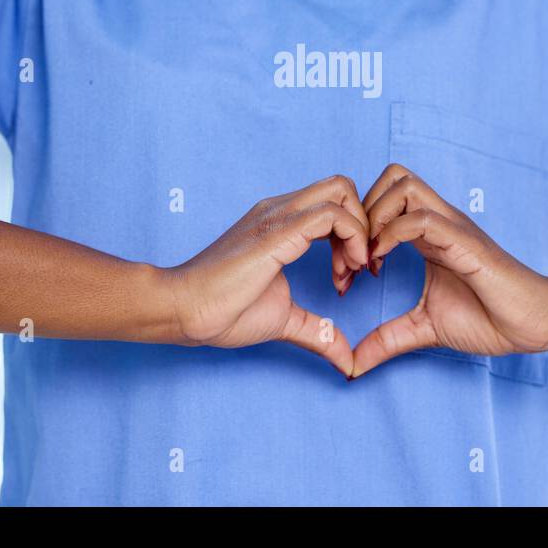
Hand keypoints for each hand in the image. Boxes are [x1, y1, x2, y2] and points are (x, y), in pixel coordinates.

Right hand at [168, 175, 369, 375]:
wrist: (184, 309)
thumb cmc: (223, 311)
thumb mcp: (285, 319)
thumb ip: (318, 331)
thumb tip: (347, 360)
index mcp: (281, 222)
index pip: (334, 204)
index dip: (353, 237)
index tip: (347, 278)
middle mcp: (281, 209)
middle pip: (342, 187)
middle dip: (363, 224)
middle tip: (355, 269)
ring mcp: (279, 215)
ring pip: (341, 191)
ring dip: (360, 231)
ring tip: (348, 272)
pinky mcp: (279, 231)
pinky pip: (332, 214)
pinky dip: (353, 238)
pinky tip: (343, 272)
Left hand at [351, 164, 547, 377]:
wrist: (537, 324)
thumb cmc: (490, 319)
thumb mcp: (425, 328)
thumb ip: (388, 339)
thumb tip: (353, 364)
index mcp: (428, 234)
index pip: (384, 197)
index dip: (356, 226)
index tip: (347, 269)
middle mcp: (439, 222)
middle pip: (390, 177)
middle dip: (360, 211)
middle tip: (353, 257)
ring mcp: (453, 228)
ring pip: (403, 185)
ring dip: (374, 217)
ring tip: (368, 259)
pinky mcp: (465, 243)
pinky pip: (422, 219)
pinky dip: (391, 235)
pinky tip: (383, 265)